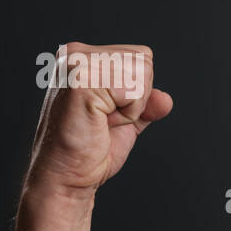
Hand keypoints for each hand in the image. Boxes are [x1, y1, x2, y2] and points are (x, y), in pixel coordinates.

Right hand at [25, 42, 172, 197]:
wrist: (65, 177)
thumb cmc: (88, 151)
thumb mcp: (127, 121)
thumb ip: (147, 104)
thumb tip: (165, 99)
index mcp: (83, 56)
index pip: (142, 56)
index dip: (136, 91)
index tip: (106, 112)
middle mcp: (76, 52)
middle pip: (145, 60)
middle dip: (136, 97)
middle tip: (102, 119)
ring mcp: (76, 63)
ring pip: (142, 73)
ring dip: (131, 106)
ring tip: (100, 120)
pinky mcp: (81, 80)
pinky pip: (133, 91)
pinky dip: (126, 114)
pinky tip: (99, 122)